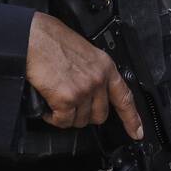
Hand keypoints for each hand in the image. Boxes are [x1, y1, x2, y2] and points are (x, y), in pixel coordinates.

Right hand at [25, 12, 142, 138]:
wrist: (33, 38)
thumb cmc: (53, 41)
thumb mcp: (85, 53)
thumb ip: (93, 72)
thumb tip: (92, 92)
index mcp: (105, 67)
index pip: (125, 97)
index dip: (132, 118)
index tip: (137, 132)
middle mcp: (98, 79)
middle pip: (100, 115)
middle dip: (85, 115)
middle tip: (71, 105)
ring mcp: (84, 90)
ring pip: (80, 120)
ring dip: (67, 116)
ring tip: (56, 100)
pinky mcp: (66, 98)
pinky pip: (63, 120)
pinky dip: (53, 117)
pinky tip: (48, 106)